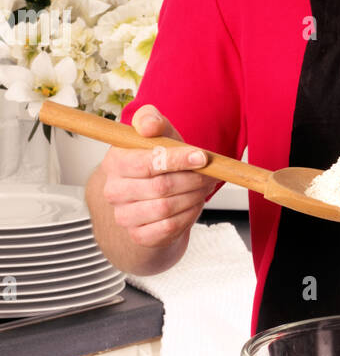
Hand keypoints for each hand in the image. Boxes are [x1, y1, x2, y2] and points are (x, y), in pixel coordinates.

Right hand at [100, 103, 213, 247]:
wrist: (153, 197)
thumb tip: (147, 125)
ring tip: (203, 187)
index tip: (202, 157)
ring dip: (193, 196)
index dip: (178, 160)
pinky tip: (193, 204)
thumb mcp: (157, 135)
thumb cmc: (158, 161)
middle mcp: (113, 191)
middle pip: (161, 187)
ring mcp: (123, 216)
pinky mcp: (139, 236)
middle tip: (210, 174)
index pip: (147, 163)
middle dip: (193, 180)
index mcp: (114, 162)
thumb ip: (151, 120)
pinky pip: (169, 227)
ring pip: (167, 208)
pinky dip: (189, 215)